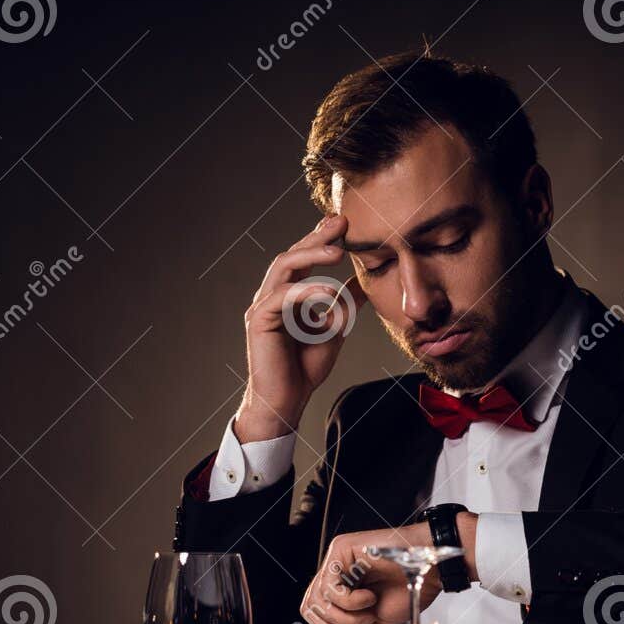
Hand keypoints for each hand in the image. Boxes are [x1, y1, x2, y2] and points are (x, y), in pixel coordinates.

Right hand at [234, 214, 366, 441]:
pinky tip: (327, 291)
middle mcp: (272, 296)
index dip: (321, 238)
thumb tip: (364, 283)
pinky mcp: (259, 321)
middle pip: (292, 254)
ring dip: (310, 255)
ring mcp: (262, 307)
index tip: (345, 224)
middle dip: (316, 236)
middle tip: (341, 222)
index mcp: (288, 295)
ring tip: (337, 251)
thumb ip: (344, 304)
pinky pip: (281, 296)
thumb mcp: (334, 329)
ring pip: (283, 267)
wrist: (287, 401)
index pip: (303, 258)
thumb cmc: (305, 369)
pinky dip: (305, 290)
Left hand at [300, 517, 481, 623]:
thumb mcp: (376, 623)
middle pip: (311, 607)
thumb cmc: (410, 589)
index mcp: (341, 585)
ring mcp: (335, 559)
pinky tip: (369, 598)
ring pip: (318, 599)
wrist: (431, 572)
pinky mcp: (340, 549)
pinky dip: (350, 601)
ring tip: (369, 613)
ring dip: (346, 617)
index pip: (315, 613)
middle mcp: (334, 571)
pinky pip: (329, 586)